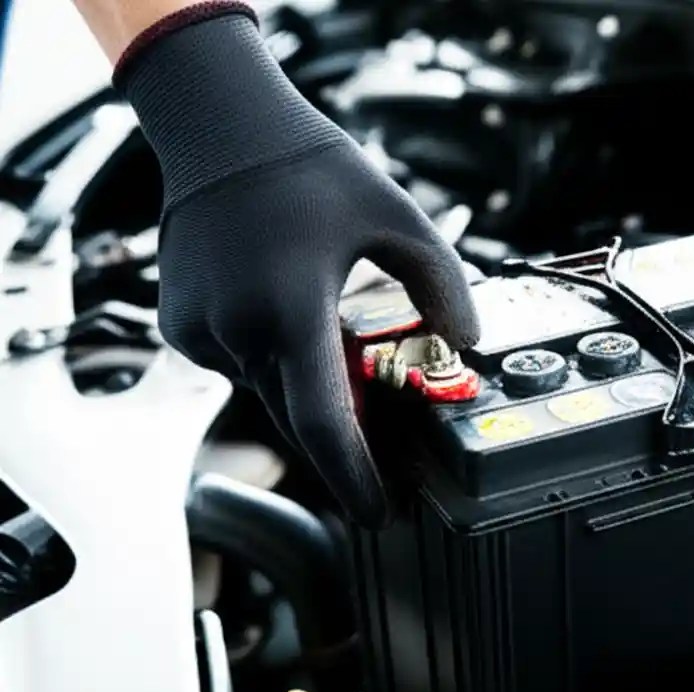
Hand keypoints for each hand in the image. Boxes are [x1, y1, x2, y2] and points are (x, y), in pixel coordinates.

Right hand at [120, 10, 477, 526]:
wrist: (218, 129)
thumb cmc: (310, 169)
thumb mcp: (396, 218)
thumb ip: (440, 284)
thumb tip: (467, 342)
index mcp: (291, 307)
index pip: (322, 421)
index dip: (352, 476)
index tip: (379, 513)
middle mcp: (236, 329)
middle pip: (298, 417)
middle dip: (342, 442)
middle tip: (385, 454)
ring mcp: (200, 332)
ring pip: (269, 391)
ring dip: (306, 387)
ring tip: (335, 341)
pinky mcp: (180, 328)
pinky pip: (240, 365)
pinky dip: (272, 358)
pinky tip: (287, 309)